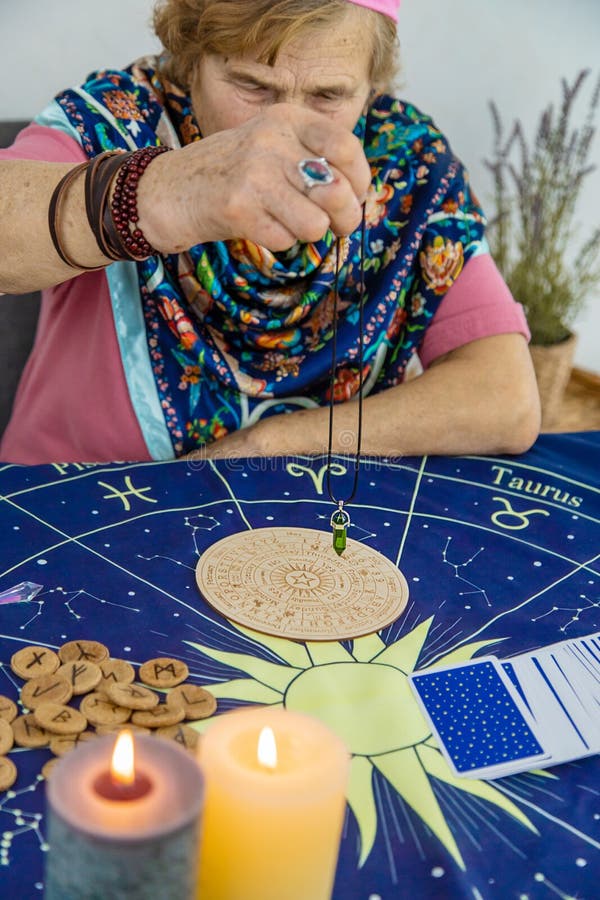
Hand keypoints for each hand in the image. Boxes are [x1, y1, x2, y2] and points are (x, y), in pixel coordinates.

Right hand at [137, 103, 370, 252]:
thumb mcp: (270, 145)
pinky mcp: (238, 208)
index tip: (356, 197)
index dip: (360, 179)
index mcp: (286, 119)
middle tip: (337, 227)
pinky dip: (278, 243)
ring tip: (290, 224)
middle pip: (338, 191)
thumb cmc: (229, 173)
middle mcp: (271, 141)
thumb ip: (311, 157)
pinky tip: (260, 228)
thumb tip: (358, 195)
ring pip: (315, 223)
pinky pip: (284, 240)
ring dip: (308, 234)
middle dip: (345, 218)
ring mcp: (253, 174)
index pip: (346, 146)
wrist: (167, 189)